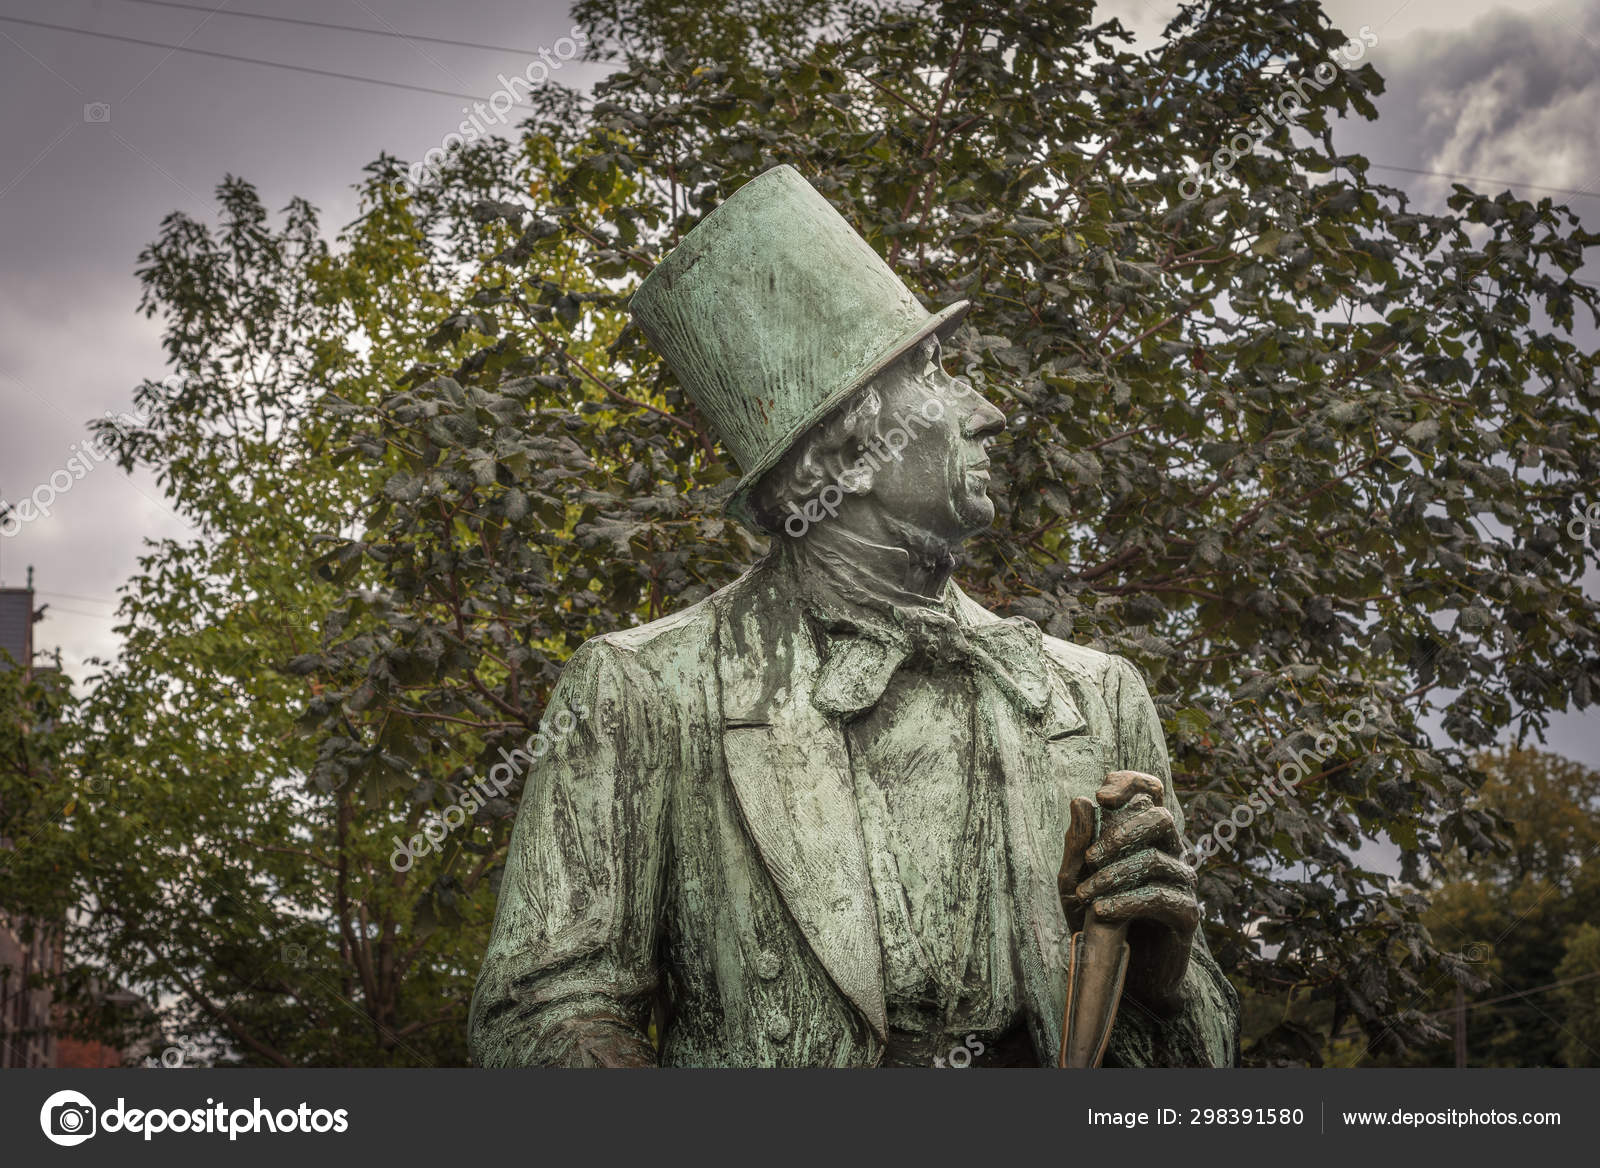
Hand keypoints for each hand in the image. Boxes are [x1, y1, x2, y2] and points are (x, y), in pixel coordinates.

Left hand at [1057, 770, 1197, 1013]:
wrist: (1117, 973)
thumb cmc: (1096, 921)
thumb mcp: (1075, 882)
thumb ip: (1078, 844)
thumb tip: (1083, 800)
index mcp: (1143, 837)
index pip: (1151, 792)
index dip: (1131, 783)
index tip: (1103, 796)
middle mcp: (1168, 852)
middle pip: (1161, 816)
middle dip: (1123, 830)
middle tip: (1091, 858)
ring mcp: (1181, 881)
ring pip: (1156, 858)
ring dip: (1114, 875)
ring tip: (1086, 895)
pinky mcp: (1187, 914)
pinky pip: (1160, 896)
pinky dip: (1127, 901)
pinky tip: (1102, 911)